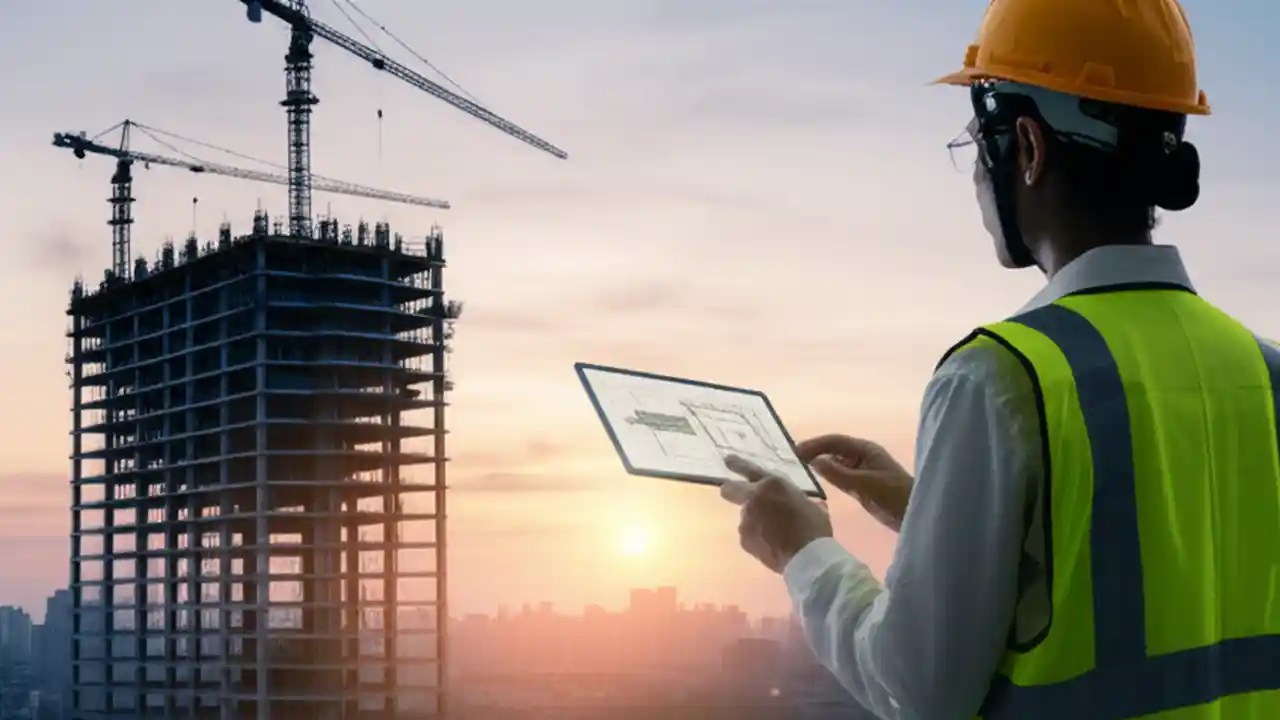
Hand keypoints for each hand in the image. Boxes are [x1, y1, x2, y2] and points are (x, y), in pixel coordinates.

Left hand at [720, 454, 832, 573]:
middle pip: (729, 489)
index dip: (736, 464)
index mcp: (772, 483)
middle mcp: (753, 498)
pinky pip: (749, 535)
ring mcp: (746, 519)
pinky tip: (773, 546)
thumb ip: (798, 500)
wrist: (806, 558)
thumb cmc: (813, 527)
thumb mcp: (812, 505)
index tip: (727, 460)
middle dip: (731, 490)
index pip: (747, 469)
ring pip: (745, 516)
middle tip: (740, 496)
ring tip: (775, 534)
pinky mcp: (744, 539)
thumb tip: (805, 504)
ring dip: (755, 521)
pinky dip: (758, 538)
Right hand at [796, 434, 912, 531]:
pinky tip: (818, 478)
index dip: (815, 444)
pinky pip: (842, 474)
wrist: (915, 515)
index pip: (835, 441)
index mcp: (866, 450)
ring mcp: (864, 470)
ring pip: (838, 462)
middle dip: (816, 451)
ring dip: (821, 462)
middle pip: (835, 449)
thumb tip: (814, 461)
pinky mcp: (864, 484)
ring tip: (801, 466)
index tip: (796, 451)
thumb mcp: (863, 484)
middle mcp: (863, 456)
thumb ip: (838, 473)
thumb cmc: (892, 496)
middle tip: (794, 459)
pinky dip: (829, 474)